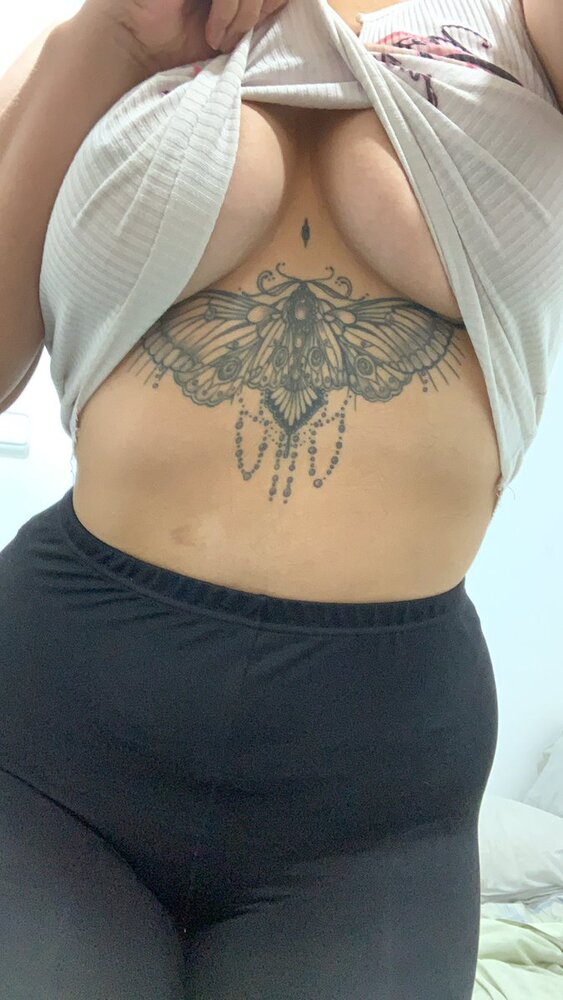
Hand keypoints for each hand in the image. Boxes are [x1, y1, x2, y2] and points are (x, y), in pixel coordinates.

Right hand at [74, 0, 289, 74]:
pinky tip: (213, 34)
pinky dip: (230, 10)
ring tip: (221, 41)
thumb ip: (255, 10)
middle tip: (235, 40)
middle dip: (258, 9)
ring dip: (244, 15)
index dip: (273, 1)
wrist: (136, 48)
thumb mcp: (230, 29)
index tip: (253, 30)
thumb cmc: (179, 44)